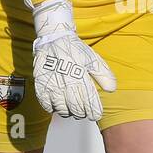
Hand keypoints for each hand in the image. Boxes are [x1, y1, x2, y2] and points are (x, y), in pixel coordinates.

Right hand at [25, 0, 116, 118]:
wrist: (54, 38)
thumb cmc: (75, 50)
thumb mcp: (93, 59)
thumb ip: (104, 75)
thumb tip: (111, 89)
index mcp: (81, 76)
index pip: (90, 103)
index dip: (94, 112)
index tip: (96, 114)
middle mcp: (66, 82)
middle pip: (77, 110)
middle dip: (83, 113)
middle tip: (84, 111)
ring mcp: (52, 85)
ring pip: (62, 110)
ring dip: (69, 112)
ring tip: (72, 106)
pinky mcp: (40, 86)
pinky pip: (47, 106)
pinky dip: (54, 108)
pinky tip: (59, 102)